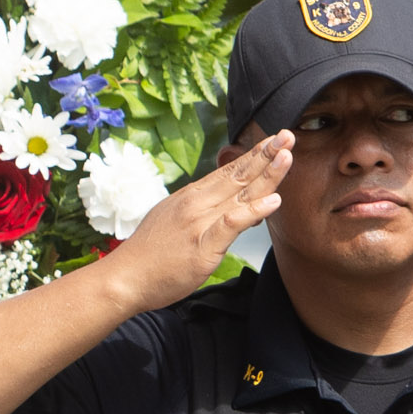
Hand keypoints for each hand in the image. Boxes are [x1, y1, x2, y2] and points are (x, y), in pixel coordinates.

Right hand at [104, 134, 292, 308]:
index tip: (274, 141)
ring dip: (266, 174)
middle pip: (238, 176)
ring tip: (286, 157)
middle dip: (266, 155)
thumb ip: (201, 212)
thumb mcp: (174, 221)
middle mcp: (197, 204)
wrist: (123, 278)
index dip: (254, 155)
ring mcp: (200, 223)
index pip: (228, 171)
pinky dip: (253, 211)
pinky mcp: (202, 246)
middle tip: (288, 135)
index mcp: (191, 197)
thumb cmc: (149, 256)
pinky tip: (272, 201)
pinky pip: (232, 224)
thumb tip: (227, 207)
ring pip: (240, 194)